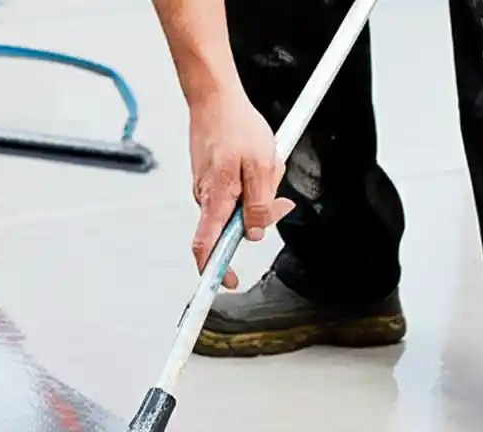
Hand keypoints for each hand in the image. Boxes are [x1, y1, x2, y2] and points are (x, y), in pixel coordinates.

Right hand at [188, 93, 295, 287]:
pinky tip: (254, 160)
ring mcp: (204, 188)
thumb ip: (259, 204)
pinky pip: (230, 193)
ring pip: (233, 209)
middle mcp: (205, 198)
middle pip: (228, 229)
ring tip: (265, 165)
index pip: (206, 247)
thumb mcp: (263, 165)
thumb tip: (253, 234)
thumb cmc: (239, 127)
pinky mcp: (208, 178)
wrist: (214, 98)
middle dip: (254, 221)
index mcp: (216, 200)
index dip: (213, 270)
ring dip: (255, 197)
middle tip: (278, 201)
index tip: (226, 282)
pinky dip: (247, 185)